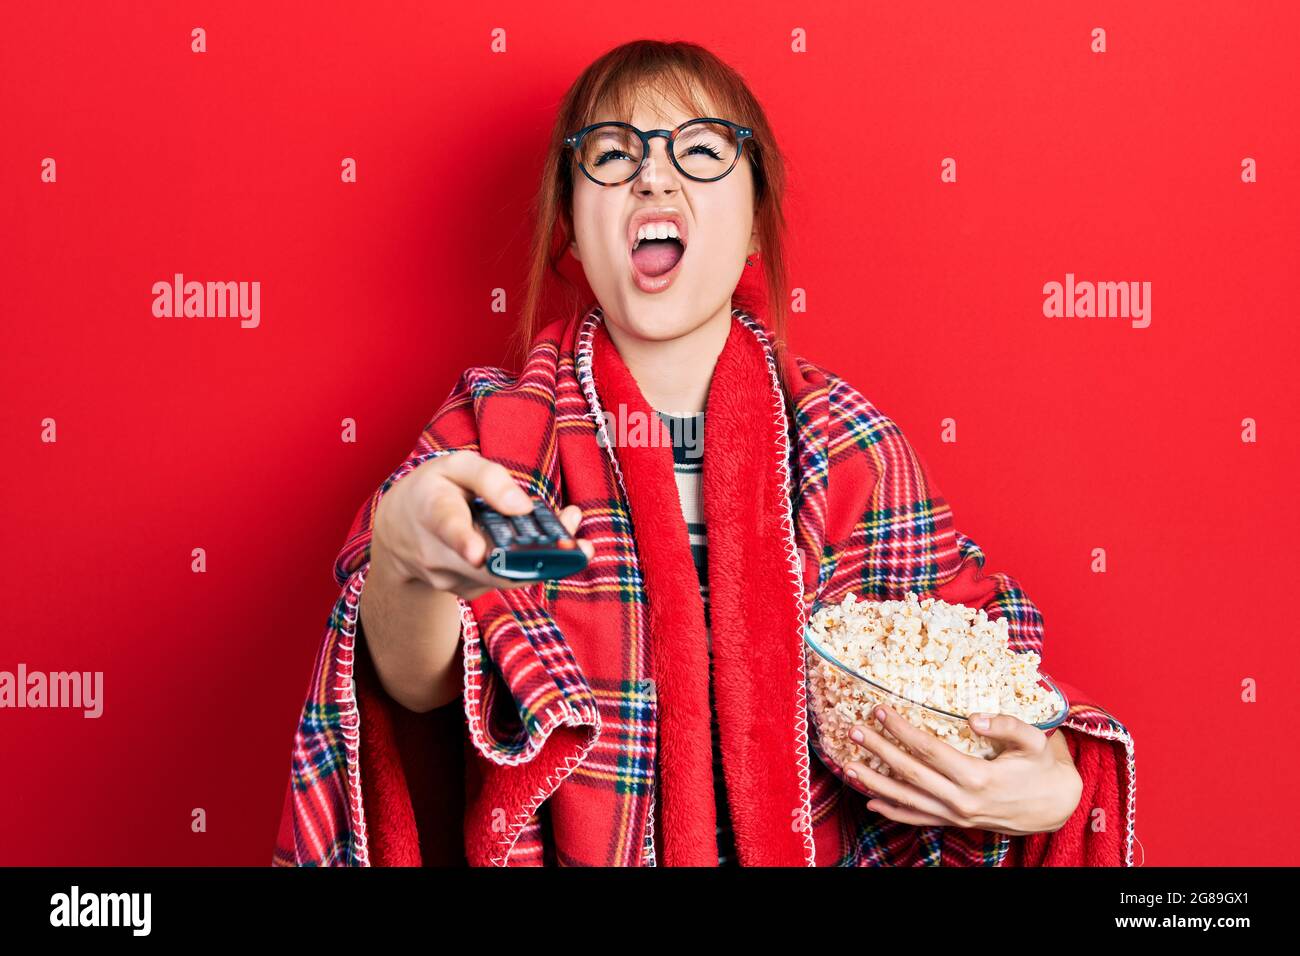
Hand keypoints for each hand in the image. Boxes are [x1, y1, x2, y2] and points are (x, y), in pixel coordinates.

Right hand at [372, 450, 595, 600]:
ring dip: (544, 559)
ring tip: (575, 539)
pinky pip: (503, 579)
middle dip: (535, 559)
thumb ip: (489, 478)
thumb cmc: (435, 490)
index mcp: (433, 510)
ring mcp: (450, 577)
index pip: (447, 526)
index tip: (478, 553)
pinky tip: (550, 545)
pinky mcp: (466, 590)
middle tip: (576, 547)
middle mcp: (437, 552)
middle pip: (490, 565)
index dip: (464, 541)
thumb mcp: (456, 466)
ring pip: (503, 575)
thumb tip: (524, 507)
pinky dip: (531, 564)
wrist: (401, 532)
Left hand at [841, 704, 1083, 836]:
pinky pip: (918, 820)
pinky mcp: (955, 823)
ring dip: (875, 783)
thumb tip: (973, 717)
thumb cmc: (1043, 768)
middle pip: (911, 773)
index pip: (929, 750)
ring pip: (908, 800)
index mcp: (978, 776)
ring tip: (848, 766)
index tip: (880, 710)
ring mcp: (956, 815)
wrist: (1057, 807)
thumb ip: (1007, 725)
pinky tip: (871, 802)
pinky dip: (893, 812)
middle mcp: (962, 800)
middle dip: (879, 752)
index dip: (902, 730)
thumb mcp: (1035, 740)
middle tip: (854, 731)